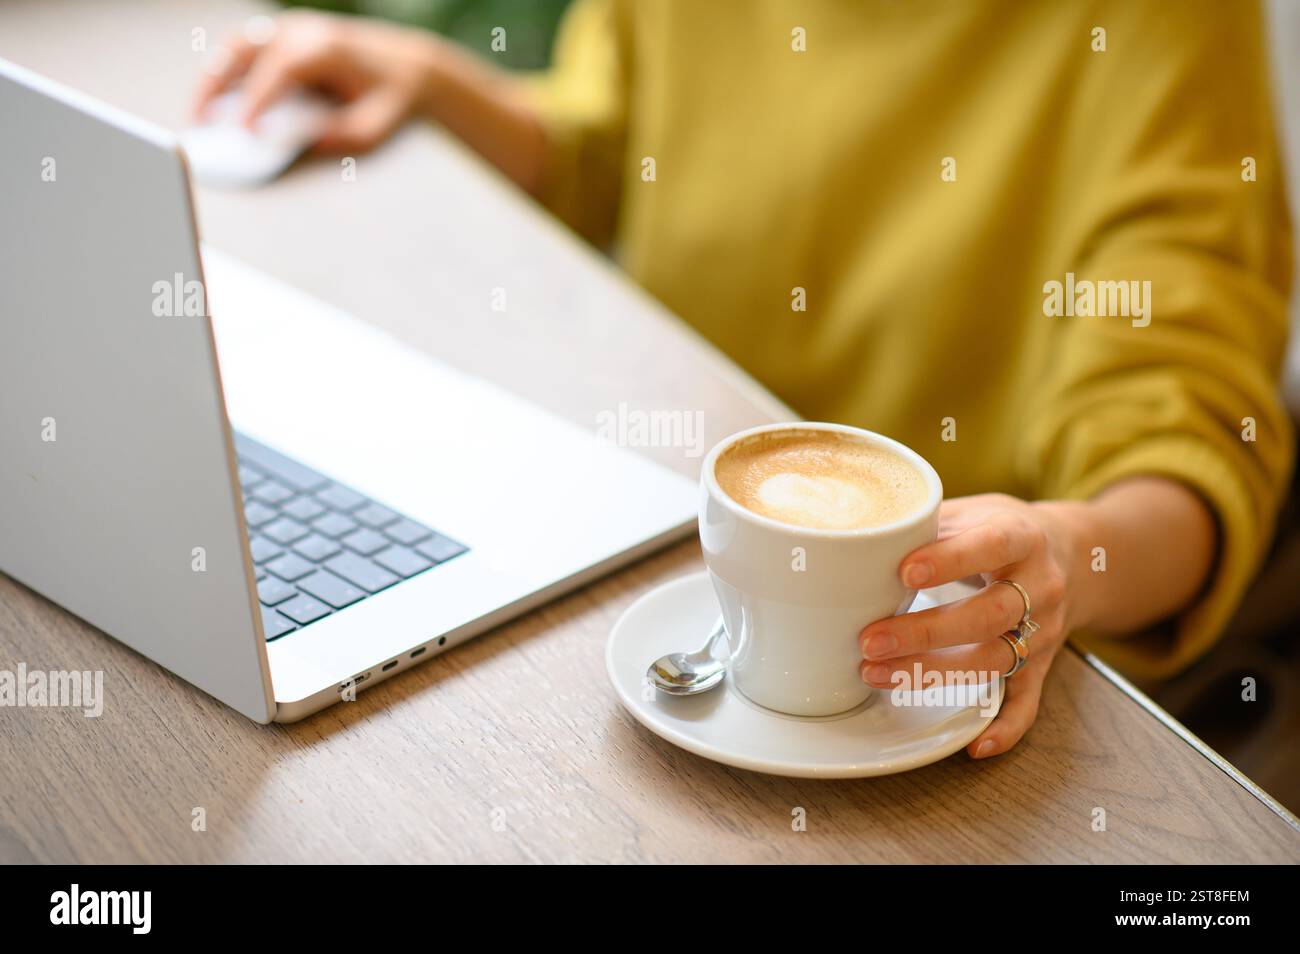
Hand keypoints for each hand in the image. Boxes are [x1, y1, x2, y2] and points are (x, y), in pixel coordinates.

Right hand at [192, 10, 441, 152]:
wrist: (408, 66)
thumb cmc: (391, 99)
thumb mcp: (376, 127)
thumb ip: (341, 136)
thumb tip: (302, 143)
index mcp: (324, 49)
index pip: (278, 72)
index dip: (257, 102)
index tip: (242, 131)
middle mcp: (303, 31)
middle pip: (243, 50)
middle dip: (216, 85)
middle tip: (197, 122)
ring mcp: (291, 27)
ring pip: (237, 46)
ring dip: (213, 77)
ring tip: (197, 114)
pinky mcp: (285, 32)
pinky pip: (245, 48)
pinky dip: (226, 71)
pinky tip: (216, 102)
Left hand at [858, 493, 1089, 758]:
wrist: (1072, 554)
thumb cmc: (1000, 529)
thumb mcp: (971, 511)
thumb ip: (926, 524)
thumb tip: (859, 532)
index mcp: (1021, 537)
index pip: (990, 547)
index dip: (948, 561)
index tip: (904, 573)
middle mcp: (1040, 586)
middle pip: (988, 615)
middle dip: (925, 632)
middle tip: (869, 639)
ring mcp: (1045, 630)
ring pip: (996, 659)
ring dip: (934, 672)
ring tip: (876, 673)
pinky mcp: (1044, 664)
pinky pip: (1029, 702)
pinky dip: (1006, 729)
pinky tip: (974, 746)